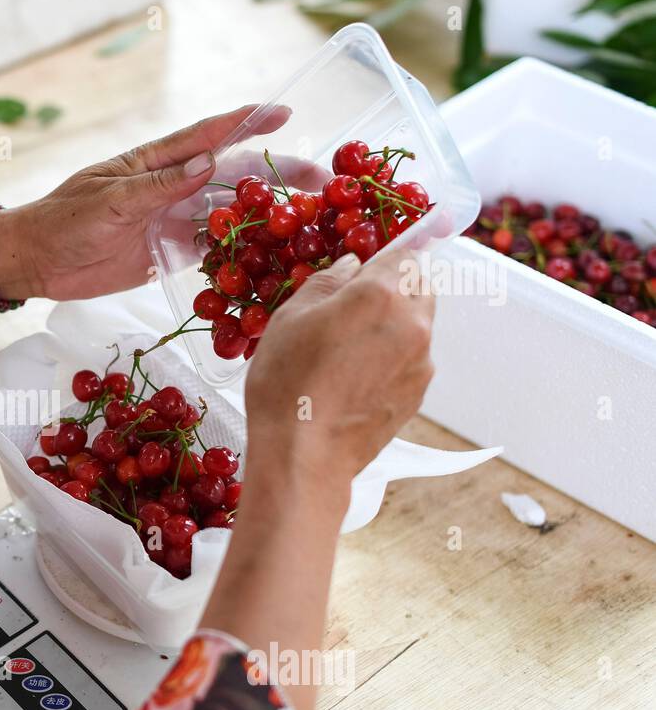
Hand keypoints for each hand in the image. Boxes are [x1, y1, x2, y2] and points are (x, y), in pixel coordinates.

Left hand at [2, 106, 297, 302]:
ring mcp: (172, 221)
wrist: (37, 261)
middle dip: (274, 177)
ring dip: (263, 216)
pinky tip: (267, 256)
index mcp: (156, 163)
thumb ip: (160, 186)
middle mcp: (171, 188)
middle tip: (318, 181)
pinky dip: (237, 252)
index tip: (284, 112)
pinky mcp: (167, 254)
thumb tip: (209, 163)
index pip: (210, 137)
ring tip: (304, 220)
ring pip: (227, 214)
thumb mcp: (111, 200)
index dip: (247, 124)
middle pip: (232, 177)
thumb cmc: (65, 219)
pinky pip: (210, 250)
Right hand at [243, 249, 435, 495]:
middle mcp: (413, 322)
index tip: (361, 272)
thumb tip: (350, 267)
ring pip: (418, 323)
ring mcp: (422, 360)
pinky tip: (355, 378)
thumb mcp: (289, 319)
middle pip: (420, 285)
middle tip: (352, 310)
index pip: (405, 252)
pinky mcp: (419, 392)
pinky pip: (412, 358)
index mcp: (381, 294)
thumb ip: (326, 282)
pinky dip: (393, 357)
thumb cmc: (287, 385)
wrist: (304, 456)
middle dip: (394, 288)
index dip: (382, 259)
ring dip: (394, 324)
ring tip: (349, 350)